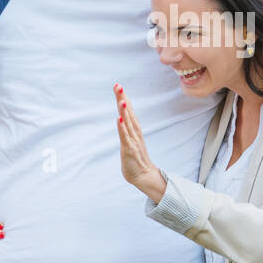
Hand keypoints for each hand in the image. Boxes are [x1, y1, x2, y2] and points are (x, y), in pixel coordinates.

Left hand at [115, 83, 165, 202]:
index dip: (124, 98)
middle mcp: (135, 133)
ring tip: (121, 98)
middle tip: (118, 85)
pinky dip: (122, 127)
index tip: (119, 86)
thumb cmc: (135, 160)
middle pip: (128, 113)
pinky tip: (119, 118)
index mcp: (134, 130)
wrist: (144, 177)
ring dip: (124, 110)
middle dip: (123, 99)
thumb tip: (123, 121)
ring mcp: (133, 140)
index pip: (128, 111)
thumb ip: (126, 132)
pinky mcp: (129, 149)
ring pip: (128, 122)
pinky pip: (125, 136)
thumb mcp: (129, 142)